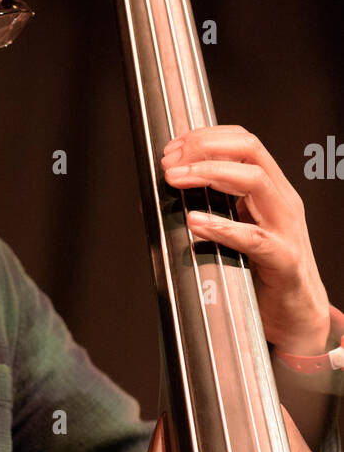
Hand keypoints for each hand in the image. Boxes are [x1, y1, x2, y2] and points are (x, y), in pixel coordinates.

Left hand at [161, 125, 330, 354]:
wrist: (296, 314)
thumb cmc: (262, 272)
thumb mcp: (232, 233)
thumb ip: (205, 212)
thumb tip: (154, 200)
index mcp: (270, 189)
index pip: (243, 142)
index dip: (205, 137)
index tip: (172, 148)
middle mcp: (281, 200)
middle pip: (249, 150)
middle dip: (204, 148)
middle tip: (170, 162)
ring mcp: (285, 228)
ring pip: (255, 181)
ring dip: (209, 174)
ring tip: (175, 181)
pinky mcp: (283, 259)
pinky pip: (254, 237)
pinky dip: (221, 227)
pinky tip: (194, 222)